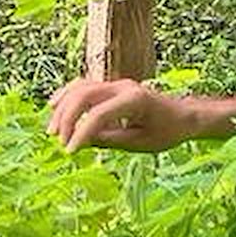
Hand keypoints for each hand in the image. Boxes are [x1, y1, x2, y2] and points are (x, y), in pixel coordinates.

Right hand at [49, 78, 192, 152]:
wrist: (183, 116)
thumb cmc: (167, 131)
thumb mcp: (140, 143)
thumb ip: (110, 140)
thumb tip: (79, 142)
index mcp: (135, 100)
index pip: (99, 114)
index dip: (81, 133)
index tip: (70, 152)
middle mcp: (124, 86)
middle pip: (84, 95)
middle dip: (67, 118)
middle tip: (59, 141)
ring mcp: (117, 84)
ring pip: (80, 87)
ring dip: (63, 107)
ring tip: (52, 130)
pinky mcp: (111, 87)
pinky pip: (84, 86)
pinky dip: (68, 95)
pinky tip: (54, 107)